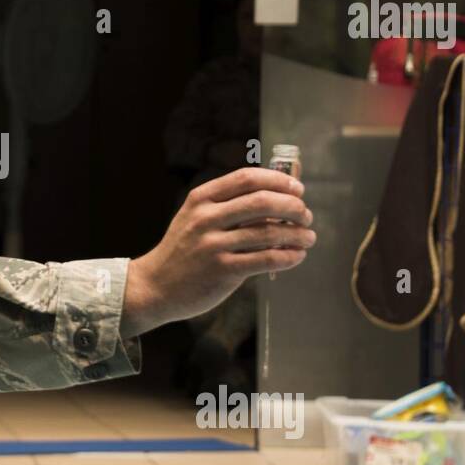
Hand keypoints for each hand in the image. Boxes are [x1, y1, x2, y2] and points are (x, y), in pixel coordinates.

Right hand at [120, 167, 315, 337]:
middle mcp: (205, 218)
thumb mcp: (195, 218)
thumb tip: (277, 194)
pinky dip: (288, 257)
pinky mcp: (222, 270)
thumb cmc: (183, 251)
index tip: (297, 188)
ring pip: (268, 233)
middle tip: (305, 215)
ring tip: (308, 237)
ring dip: (297, 234)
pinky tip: (297, 256)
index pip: (247, 178)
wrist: (155, 286)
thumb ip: (228, 205)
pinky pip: (265, 259)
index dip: (278, 180)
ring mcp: (212, 245)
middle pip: (262, 201)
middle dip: (293, 207)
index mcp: (201, 199)